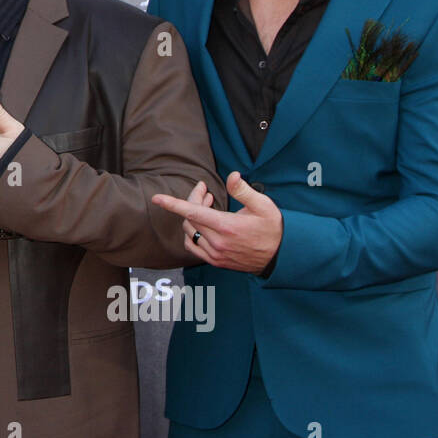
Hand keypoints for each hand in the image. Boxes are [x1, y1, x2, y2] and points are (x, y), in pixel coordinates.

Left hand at [151, 171, 282, 273]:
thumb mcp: (264, 205)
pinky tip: (203, 224)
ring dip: (192, 216)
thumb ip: (244, 190)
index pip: (192, 212)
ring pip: (190, 231)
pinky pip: (192, 246)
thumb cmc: (273, 228)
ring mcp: (215, 254)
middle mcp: (217, 242)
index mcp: (227, 227)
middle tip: (206, 192)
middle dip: (193, 201)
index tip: (157, 198)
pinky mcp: (215, 261)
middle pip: (190, 218)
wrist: (281, 256)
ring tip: (208, 205)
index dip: (173, 204)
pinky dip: (192, 233)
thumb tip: (231, 175)